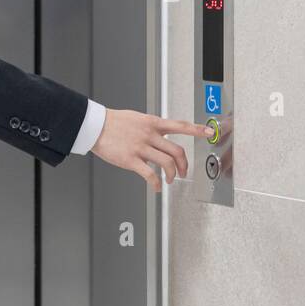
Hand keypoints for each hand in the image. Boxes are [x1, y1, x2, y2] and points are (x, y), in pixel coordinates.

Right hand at [89, 109, 211, 191]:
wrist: (95, 125)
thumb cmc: (114, 122)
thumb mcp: (138, 118)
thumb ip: (151, 126)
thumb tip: (161, 134)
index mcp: (153, 123)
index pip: (181, 125)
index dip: (197, 130)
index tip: (209, 132)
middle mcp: (150, 134)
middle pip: (177, 151)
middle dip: (184, 164)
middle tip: (184, 172)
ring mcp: (141, 147)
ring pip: (167, 163)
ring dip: (172, 175)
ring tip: (170, 180)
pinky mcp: (131, 159)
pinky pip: (149, 174)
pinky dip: (157, 183)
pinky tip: (157, 187)